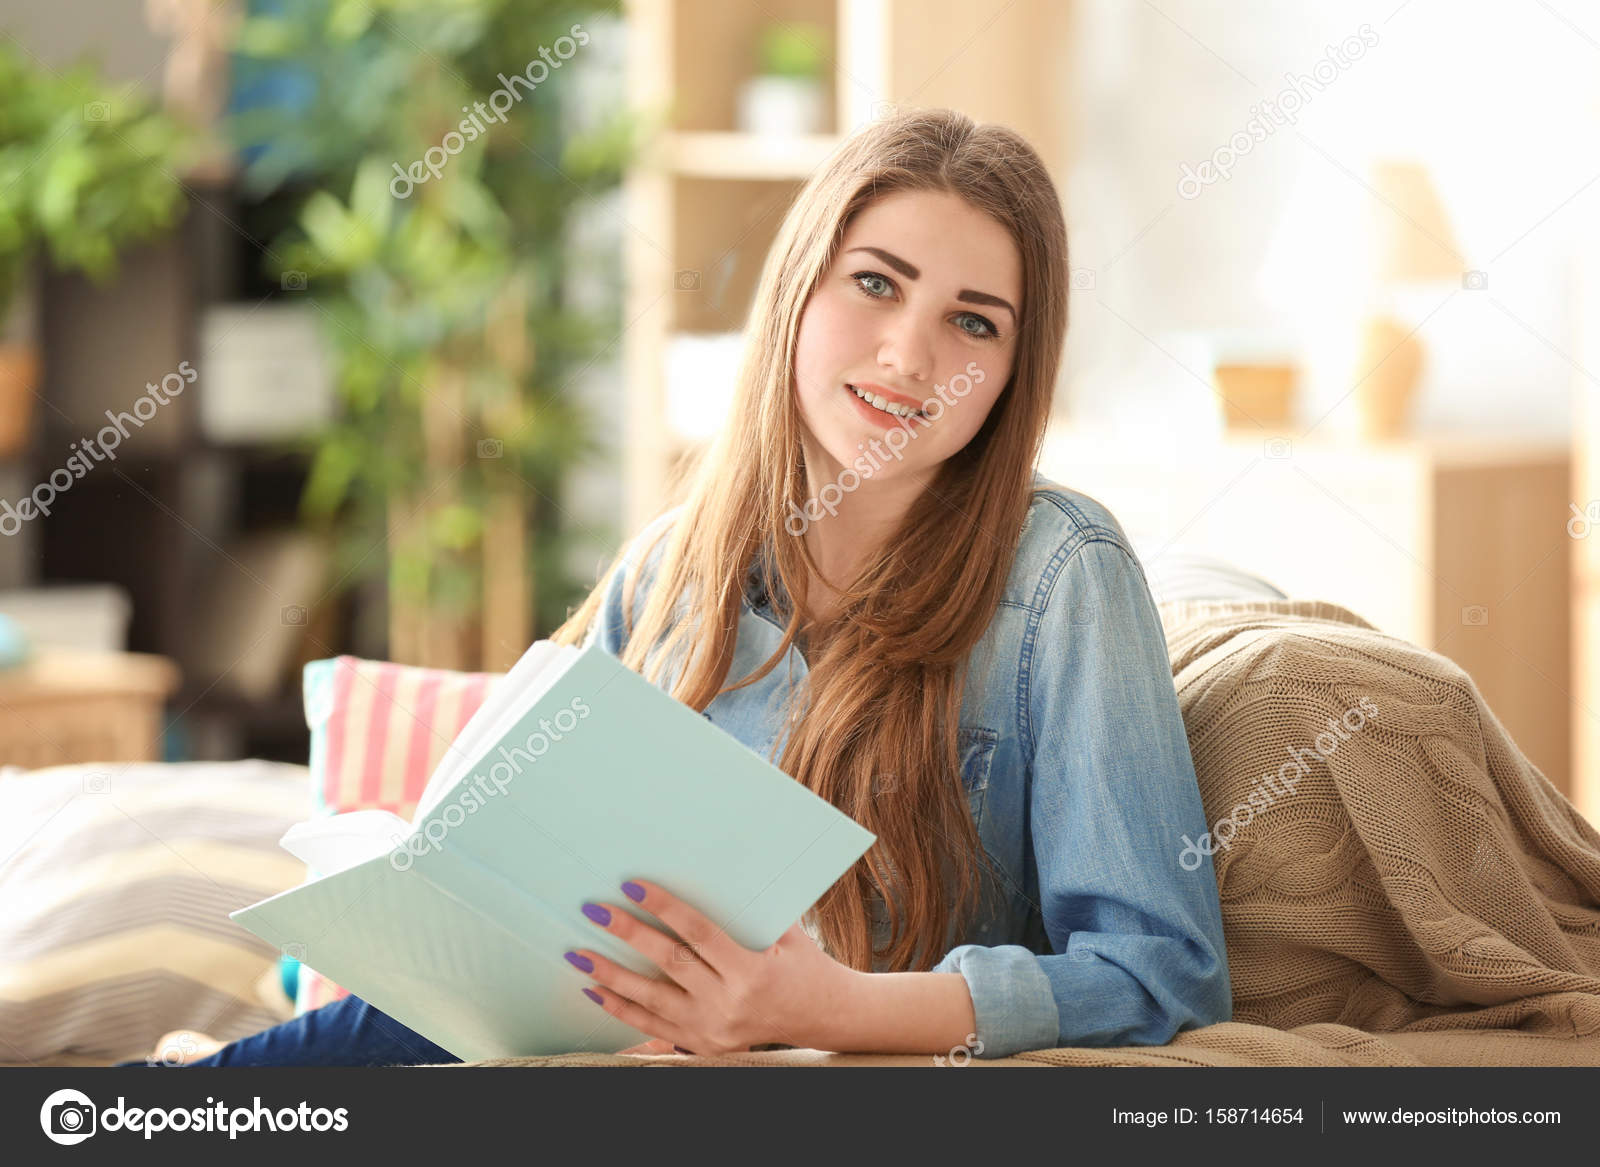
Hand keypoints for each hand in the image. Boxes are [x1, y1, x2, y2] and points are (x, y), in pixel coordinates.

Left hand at [567, 879, 852, 1054]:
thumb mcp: (787, 933)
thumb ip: (750, 909)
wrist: (824, 1017)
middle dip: (628, 935)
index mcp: (751, 971)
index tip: (632, 886)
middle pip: (668, 963)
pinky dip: (621, 1009)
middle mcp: (729, 1004)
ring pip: (651, 1000)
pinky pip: (653, 1028)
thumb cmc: (804, 964)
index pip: (698, 933)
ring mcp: (713, 1030)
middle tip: (594, 910)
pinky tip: (595, 990)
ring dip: (611, 975)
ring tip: (578, 953)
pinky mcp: (703, 1046)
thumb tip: (711, 867)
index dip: (664, 907)